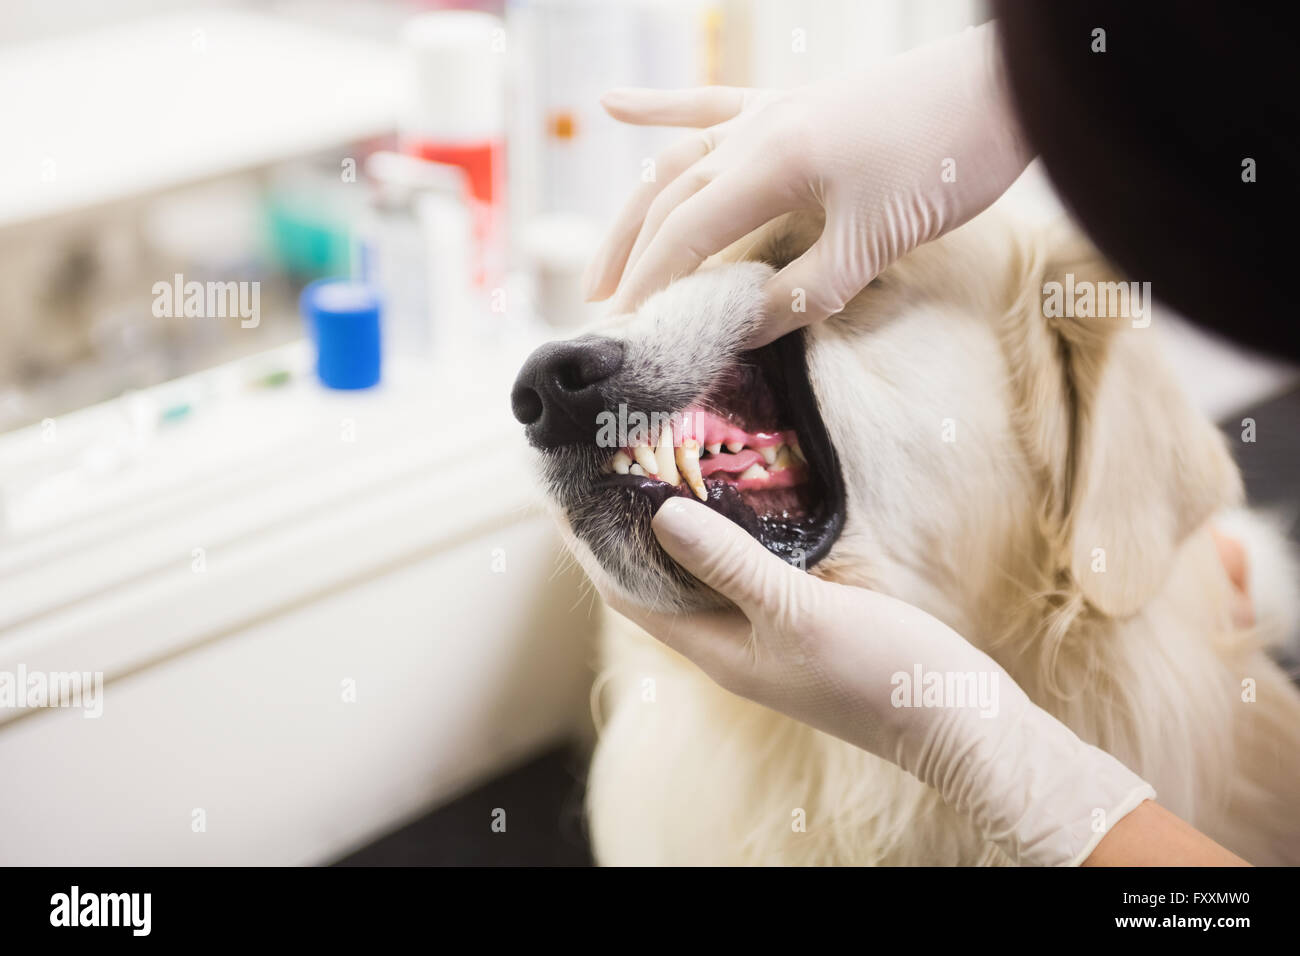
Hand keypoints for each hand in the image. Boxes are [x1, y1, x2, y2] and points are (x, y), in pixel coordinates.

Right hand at [582, 22, 1033, 346]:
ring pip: (677, 160)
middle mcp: (754, 131)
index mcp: (768, 163)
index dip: (651, 287)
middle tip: (604, 310)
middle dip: (631, 259)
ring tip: (605, 260)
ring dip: (635, 210)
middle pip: (667, 200)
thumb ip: (800, 294)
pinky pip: (711, 105)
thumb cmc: (944, 163)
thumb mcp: (872, 245)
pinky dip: (661, 108)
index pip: (685, 236)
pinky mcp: (791, 102)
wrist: (1000, 88)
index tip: (626, 332)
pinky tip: (613, 103)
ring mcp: (770, 111)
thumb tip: (740, 331)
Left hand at [601, 497, 1154, 865]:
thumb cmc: (878, 674)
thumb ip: (731, 564)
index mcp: (714, 650)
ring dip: (677, 528)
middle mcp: (729, 643)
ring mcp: (765, 633)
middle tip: (611, 463)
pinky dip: (729, 534)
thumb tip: (660, 515)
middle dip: (626, 529)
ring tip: (662, 465)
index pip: (625, 594)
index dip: (589, 546)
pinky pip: (745, 571)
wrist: (954, 721)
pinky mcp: (800, 620)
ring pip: (701, 573)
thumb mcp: (799, 612)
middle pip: (655, 581)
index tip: (565, 491)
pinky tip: (740, 497)